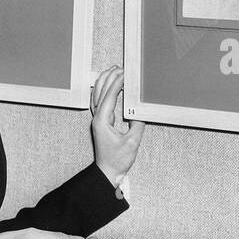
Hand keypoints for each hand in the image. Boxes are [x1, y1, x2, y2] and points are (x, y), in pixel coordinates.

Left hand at [90, 65, 143, 190]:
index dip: (117, 84)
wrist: (107, 171)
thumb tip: (140, 110)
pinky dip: (103, 91)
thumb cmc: (118, 160)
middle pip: (100, 92)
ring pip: (97, 95)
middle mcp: (97, 119)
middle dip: (109, 78)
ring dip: (104, 82)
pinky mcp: (100, 123)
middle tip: (119, 67)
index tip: (125, 74)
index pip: (109, 97)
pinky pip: (99, 102)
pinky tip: (108, 86)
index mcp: (103, 121)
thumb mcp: (132, 142)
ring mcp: (97, 120)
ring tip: (113, 71)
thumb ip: (137, 124)